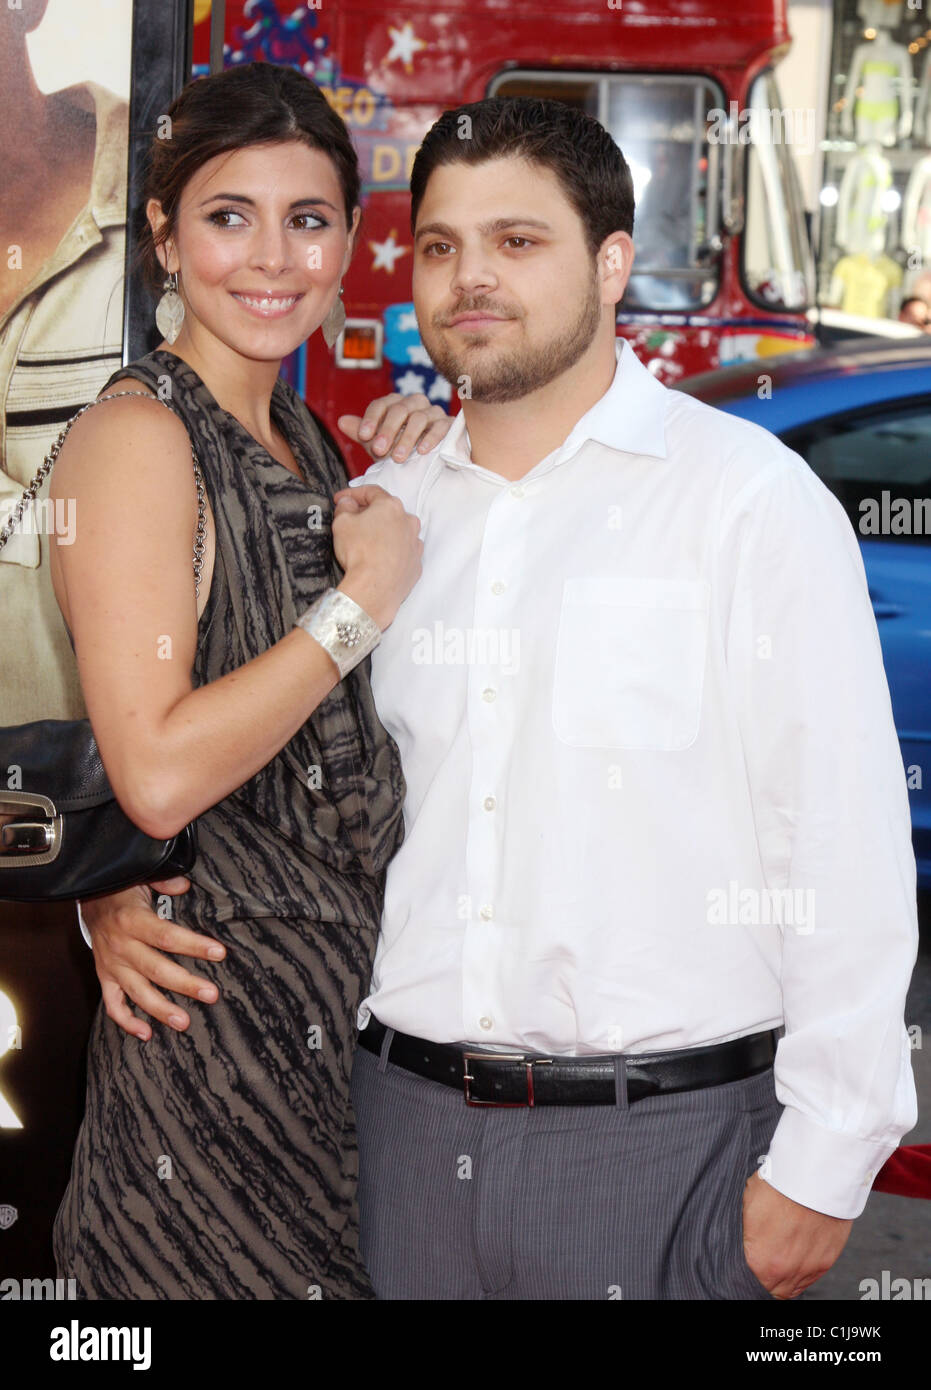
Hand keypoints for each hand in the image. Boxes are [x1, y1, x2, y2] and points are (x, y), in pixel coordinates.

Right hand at [81, 876, 225, 1039]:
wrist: (90, 899)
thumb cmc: (124, 890)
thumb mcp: (142, 878)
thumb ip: (164, 882)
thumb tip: (185, 885)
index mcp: (132, 920)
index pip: (167, 936)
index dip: (193, 945)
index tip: (219, 953)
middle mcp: (121, 946)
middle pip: (157, 970)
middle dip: (186, 984)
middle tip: (211, 995)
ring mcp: (111, 965)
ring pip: (137, 992)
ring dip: (161, 1010)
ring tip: (184, 1023)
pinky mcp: (104, 976)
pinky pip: (113, 1004)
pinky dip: (127, 1021)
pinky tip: (146, 1034)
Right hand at [331, 483, 422, 630]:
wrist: (374, 588)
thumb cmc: (359, 553)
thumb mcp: (341, 523)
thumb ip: (345, 507)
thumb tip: (348, 504)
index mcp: (391, 507)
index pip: (371, 492)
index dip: (352, 494)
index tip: (341, 499)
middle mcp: (408, 522)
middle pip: (387, 512)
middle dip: (369, 514)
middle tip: (352, 521)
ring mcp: (415, 545)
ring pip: (397, 532)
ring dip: (383, 534)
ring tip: (366, 543)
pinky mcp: (416, 565)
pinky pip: (403, 553)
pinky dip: (392, 553)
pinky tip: (379, 559)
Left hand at [338, 392, 449, 462]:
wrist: (426, 461)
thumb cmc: (400, 449)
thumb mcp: (378, 443)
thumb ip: (362, 432)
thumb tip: (341, 421)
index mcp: (395, 404)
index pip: (381, 404)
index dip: (371, 419)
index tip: (363, 435)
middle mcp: (414, 403)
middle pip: (400, 409)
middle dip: (387, 430)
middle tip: (379, 451)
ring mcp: (433, 412)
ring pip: (419, 418)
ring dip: (407, 438)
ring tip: (398, 458)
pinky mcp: (448, 424)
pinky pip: (440, 427)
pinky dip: (431, 438)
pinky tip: (422, 452)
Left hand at [741, 1170, 852, 1298]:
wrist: (812, 1176)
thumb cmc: (778, 1186)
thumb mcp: (747, 1205)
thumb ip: (747, 1232)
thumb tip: (749, 1237)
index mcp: (759, 1261)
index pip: (752, 1283)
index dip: (753, 1273)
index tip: (755, 1263)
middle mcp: (784, 1271)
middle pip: (775, 1289)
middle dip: (770, 1277)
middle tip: (769, 1259)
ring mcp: (807, 1268)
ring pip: (794, 1286)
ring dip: (788, 1275)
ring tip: (784, 1253)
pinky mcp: (826, 1261)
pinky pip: (812, 1276)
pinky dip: (805, 1269)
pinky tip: (800, 1251)